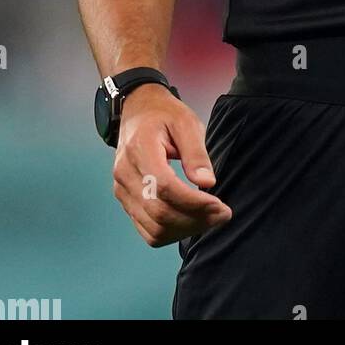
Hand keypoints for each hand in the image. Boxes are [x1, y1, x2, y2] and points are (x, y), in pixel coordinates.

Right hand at [111, 84, 232, 247]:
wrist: (137, 112)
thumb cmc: (163, 114)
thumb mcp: (186, 122)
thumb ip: (196, 153)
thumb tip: (207, 183)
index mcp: (140, 149)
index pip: (164, 187)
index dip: (193, 202)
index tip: (220, 205)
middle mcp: (125, 174)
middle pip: (159, 213)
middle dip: (195, 220)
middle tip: (223, 215)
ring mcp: (122, 190)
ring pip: (153, 229)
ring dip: (185, 230)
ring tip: (210, 219)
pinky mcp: (126, 201)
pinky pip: (147, 230)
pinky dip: (172, 233)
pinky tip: (192, 221)